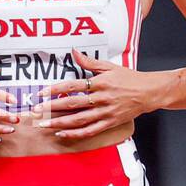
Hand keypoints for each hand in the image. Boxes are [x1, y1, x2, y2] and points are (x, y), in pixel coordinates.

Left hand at [31, 50, 158, 139]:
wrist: (149, 92)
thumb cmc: (129, 78)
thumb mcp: (110, 66)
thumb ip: (90, 62)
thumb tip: (74, 52)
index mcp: (100, 82)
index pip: (73, 86)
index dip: (55, 89)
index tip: (41, 93)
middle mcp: (102, 98)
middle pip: (73, 104)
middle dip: (52, 108)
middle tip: (36, 111)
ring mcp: (106, 112)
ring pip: (79, 120)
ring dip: (59, 122)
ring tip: (43, 124)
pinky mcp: (110, 122)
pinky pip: (90, 130)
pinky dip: (75, 134)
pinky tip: (62, 133)